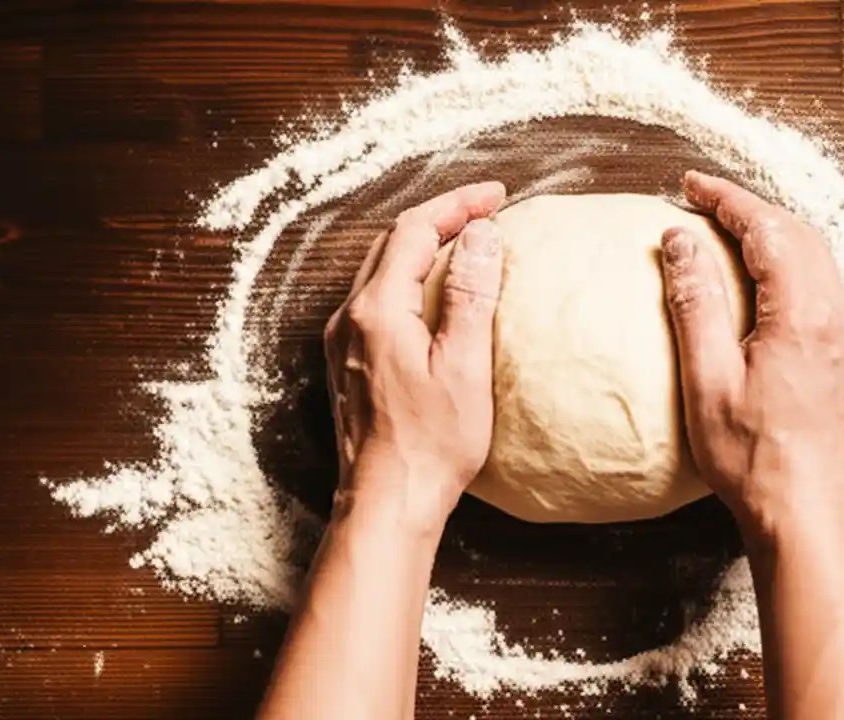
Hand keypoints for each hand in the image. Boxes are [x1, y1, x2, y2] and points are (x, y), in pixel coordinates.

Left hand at [323, 182, 506, 525]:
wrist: (387, 503)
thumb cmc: (431, 444)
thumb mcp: (465, 366)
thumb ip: (473, 295)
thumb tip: (482, 235)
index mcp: (378, 310)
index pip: (416, 231)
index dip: (458, 205)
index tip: (498, 196)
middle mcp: (351, 318)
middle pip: (393, 243)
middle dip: (441, 217)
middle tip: (487, 210)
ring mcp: (344, 341)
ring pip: (382, 269)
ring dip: (424, 246)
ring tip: (467, 240)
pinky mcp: (350, 363)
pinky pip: (378, 299)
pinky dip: (411, 278)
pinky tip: (437, 291)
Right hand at [660, 171, 843, 537]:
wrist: (806, 512)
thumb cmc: (751, 458)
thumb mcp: (708, 380)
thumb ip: (696, 304)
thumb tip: (680, 242)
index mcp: (803, 317)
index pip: (768, 231)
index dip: (727, 200)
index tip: (690, 186)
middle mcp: (837, 318)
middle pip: (799, 235)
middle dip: (750, 209)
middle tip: (702, 200)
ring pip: (816, 258)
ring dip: (772, 234)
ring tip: (725, 229)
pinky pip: (822, 287)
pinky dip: (788, 264)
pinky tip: (759, 277)